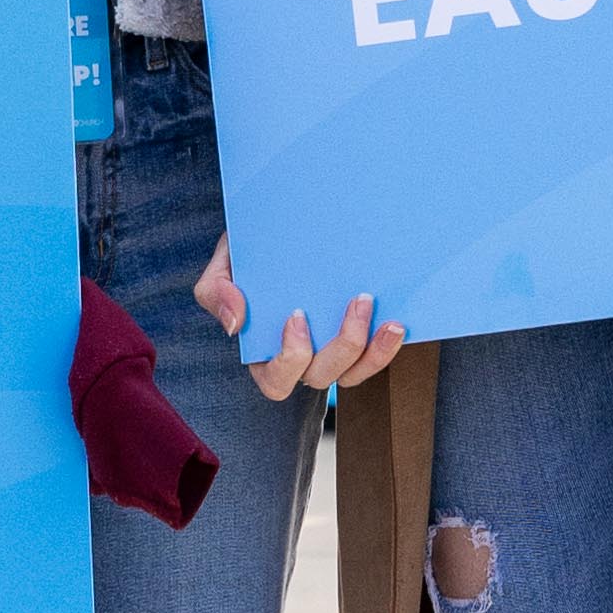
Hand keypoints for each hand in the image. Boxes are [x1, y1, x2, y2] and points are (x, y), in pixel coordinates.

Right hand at [192, 238, 403, 403]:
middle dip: (344, 345)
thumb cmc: (251, 255)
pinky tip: (397, 322)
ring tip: (390, 323)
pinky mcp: (357, 341)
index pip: (276, 380)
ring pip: (354, 374)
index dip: (290, 358)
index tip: (297, 316)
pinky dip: (387, 347)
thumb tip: (235, 324)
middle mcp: (300, 361)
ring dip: (375, 353)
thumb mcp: (225, 265)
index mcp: (264, 353)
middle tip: (359, 299)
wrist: (284, 233)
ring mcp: (331, 353)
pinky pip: (374, 359)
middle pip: (322, 376)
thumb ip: (216, 291)